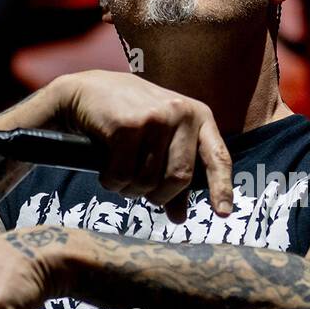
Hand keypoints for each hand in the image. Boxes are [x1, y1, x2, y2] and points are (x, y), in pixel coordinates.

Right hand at [49, 70, 233, 223]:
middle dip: (158, 195)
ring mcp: (155, 117)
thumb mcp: (158, 142)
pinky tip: (106, 167)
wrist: (85, 91)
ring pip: (149, 180)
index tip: (224, 213)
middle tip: (141, 191)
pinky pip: (122, 174)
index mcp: (198, 116)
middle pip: (179, 178)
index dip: (221, 187)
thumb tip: (179, 218)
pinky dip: (111, 181)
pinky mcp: (127, 124)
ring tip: (120, 173)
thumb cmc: (126, 118)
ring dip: (130, 189)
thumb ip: (171, 176)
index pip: (217, 157)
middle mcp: (181, 113)